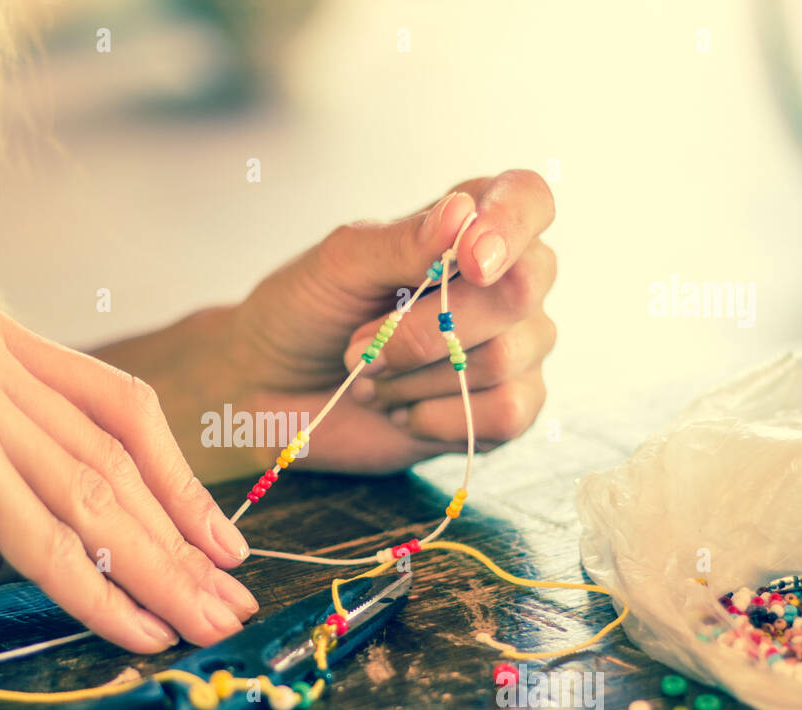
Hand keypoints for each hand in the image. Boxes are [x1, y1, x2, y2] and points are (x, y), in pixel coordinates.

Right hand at [0, 300, 257, 673]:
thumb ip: (52, 489)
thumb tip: (158, 536)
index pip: (114, 408)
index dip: (176, 483)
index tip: (220, 544)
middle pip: (110, 458)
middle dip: (178, 541)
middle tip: (228, 599)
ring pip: (89, 501)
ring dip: (158, 576)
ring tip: (204, 625)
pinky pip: (48, 540)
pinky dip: (103, 596)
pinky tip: (145, 634)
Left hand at [228, 172, 556, 473]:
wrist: (273, 390)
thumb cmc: (306, 313)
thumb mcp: (339, 265)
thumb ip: (401, 242)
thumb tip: (462, 213)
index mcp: (470, 226)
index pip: (528, 200)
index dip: (511, 224)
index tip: (469, 258)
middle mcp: (505, 282)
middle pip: (519, 290)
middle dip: (427, 328)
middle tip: (359, 344)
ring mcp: (512, 347)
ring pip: (504, 359)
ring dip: (414, 377)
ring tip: (370, 376)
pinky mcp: (502, 410)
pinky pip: (507, 415)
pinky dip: (436, 418)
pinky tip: (399, 410)